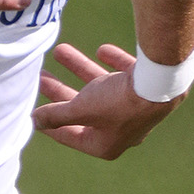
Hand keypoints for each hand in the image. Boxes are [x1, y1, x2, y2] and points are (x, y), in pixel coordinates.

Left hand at [31, 42, 181, 159]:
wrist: (161, 83)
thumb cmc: (119, 101)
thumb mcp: (81, 109)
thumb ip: (56, 114)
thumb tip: (34, 122)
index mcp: (105, 143)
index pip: (70, 135)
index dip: (49, 124)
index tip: (32, 113)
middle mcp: (121, 129)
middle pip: (82, 110)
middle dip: (60, 91)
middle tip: (41, 76)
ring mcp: (134, 109)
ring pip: (100, 87)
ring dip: (79, 67)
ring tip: (59, 49)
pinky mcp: (146, 89)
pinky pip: (124, 74)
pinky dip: (112, 62)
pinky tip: (102, 50)